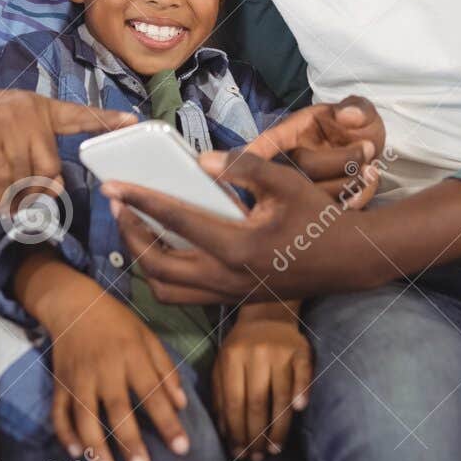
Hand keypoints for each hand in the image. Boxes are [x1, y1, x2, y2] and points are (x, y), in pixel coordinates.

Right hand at [0, 81, 133, 214]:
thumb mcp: (1, 126)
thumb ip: (22, 151)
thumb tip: (35, 191)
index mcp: (37, 107)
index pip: (76, 115)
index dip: (104, 121)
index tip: (135, 121)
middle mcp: (28, 112)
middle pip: (51, 169)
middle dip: (33, 195)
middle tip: (12, 205)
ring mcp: (8, 123)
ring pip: (23, 180)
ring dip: (6, 201)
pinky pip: (1, 183)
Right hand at [19, 260, 190, 460]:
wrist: (74, 305)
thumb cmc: (118, 324)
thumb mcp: (148, 338)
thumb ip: (166, 371)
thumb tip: (181, 406)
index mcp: (132, 356)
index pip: (153, 392)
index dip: (167, 421)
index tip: (182, 448)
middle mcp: (104, 369)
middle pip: (117, 409)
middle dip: (129, 441)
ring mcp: (79, 378)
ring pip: (84, 416)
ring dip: (95, 446)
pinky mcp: (59, 383)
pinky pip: (59, 412)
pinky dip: (65, 434)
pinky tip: (76, 455)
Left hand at [104, 149, 362, 304]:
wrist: (347, 261)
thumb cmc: (318, 217)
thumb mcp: (286, 182)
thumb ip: (245, 167)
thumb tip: (204, 161)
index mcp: (238, 246)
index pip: (175, 221)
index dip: (139, 201)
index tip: (112, 186)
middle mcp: (226, 276)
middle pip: (156, 265)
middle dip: (130, 235)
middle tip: (120, 207)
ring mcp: (228, 293)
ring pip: (165, 289)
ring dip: (144, 261)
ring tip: (138, 229)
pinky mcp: (232, 299)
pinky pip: (184, 295)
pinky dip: (165, 273)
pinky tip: (167, 246)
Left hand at [213, 306, 311, 460]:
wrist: (267, 314)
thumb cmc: (241, 348)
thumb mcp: (223, 366)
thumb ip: (220, 396)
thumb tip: (225, 434)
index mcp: (231, 358)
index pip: (234, 402)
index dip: (237, 431)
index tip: (240, 453)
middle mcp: (255, 354)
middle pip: (256, 402)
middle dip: (256, 435)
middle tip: (258, 457)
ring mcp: (280, 351)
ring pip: (280, 395)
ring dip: (278, 426)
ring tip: (275, 449)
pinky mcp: (301, 350)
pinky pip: (303, 374)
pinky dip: (302, 392)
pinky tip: (299, 411)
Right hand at [248, 95, 386, 206]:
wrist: (370, 152)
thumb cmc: (356, 126)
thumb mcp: (360, 109)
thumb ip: (356, 108)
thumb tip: (346, 115)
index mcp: (291, 134)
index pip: (267, 142)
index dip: (256, 150)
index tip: (249, 154)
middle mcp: (292, 162)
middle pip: (303, 169)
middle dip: (341, 160)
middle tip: (368, 148)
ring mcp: (304, 187)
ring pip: (319, 193)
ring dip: (353, 179)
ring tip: (371, 165)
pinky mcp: (321, 208)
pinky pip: (336, 208)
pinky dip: (359, 196)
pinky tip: (370, 179)